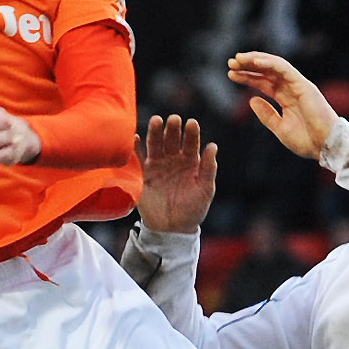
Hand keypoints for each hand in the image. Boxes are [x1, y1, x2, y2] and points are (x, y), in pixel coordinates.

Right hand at [136, 114, 218, 233]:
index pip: (191, 142)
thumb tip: (213, 146)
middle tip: (174, 119)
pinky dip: (136, 148)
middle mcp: (173, 159)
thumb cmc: (193, 210)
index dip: (191, 133)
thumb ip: (209, 168)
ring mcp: (157, 165)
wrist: (172, 229)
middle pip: (172, 139)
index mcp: (190, 161)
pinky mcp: (143, 174)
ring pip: (155, 144)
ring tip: (157, 121)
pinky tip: (136, 138)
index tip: (191, 123)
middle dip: (172, 128)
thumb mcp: (205, 190)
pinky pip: (138, 158)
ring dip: (155, 132)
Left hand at [227, 51, 339, 161]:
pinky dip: (269, 63)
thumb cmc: (307, 140)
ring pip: (274, 65)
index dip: (247, 77)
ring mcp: (297, 85)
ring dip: (255, 60)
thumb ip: (266, 114)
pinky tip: (254, 62)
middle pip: (267, 71)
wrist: (325, 146)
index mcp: (286, 98)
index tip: (231, 74)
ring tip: (238, 60)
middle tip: (230, 63)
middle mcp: (291, 88)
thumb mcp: (280, 128)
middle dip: (248, 65)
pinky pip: (284, 68)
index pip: (263, 82)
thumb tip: (252, 100)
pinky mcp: (303, 84)